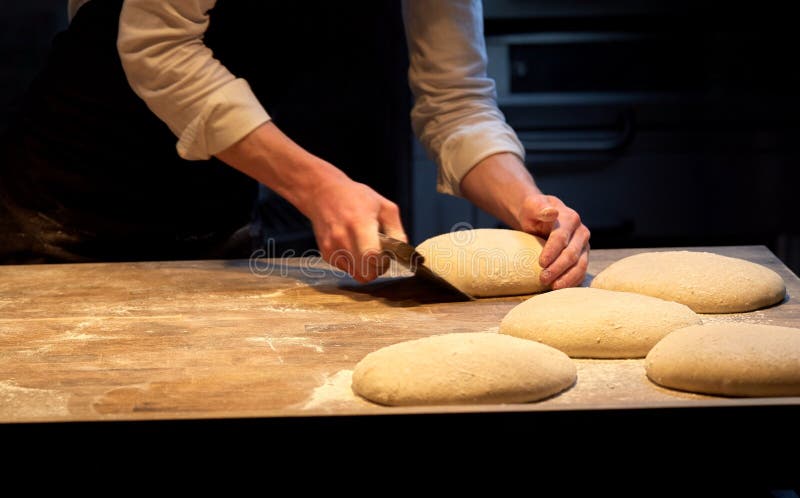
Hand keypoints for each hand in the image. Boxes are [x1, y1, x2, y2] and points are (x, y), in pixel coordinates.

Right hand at [305, 176, 407, 282]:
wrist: (322, 193)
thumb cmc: (355, 197)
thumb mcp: (384, 206)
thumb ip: (397, 231)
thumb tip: (403, 252)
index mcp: (359, 224)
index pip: (372, 256)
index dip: (384, 262)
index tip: (387, 255)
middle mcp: (343, 238)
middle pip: (365, 274)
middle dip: (377, 269)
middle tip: (380, 256)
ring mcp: (332, 248)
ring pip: (357, 275)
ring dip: (366, 268)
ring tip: (366, 249)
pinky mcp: (326, 254)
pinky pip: (347, 269)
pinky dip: (354, 264)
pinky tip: (354, 247)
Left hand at [459, 153, 589, 289]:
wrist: (540, 217)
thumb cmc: (533, 212)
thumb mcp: (532, 206)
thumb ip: (539, 208)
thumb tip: (552, 212)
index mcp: (570, 218)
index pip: (561, 238)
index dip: (551, 251)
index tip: (541, 263)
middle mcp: (581, 232)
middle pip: (571, 253)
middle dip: (557, 268)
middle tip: (543, 279)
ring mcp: (584, 246)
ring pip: (580, 265)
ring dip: (567, 278)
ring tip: (553, 287)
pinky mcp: (583, 257)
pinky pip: (581, 271)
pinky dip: (572, 281)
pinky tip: (561, 288)